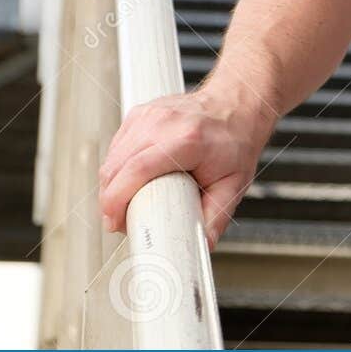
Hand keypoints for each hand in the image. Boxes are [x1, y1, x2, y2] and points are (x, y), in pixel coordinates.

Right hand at [98, 83, 273, 249]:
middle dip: (112, 200)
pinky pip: (116, 146)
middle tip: (125, 220)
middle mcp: (163, 122)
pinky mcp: (140, 114)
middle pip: (117, 166)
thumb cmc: (237, 141)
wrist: (238, 106)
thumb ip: (217, 217)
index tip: (115, 222)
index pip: (137, 169)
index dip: (117, 200)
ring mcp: (149, 114)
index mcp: (187, 140)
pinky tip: (132, 179)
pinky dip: (117, 168)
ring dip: (112, 185)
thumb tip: (202, 245)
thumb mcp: (235, 183)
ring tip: (131, 202)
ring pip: (112, 157)